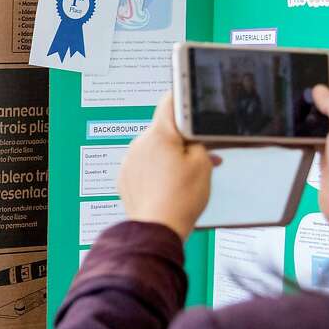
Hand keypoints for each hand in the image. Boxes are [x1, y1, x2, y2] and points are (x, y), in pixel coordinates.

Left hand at [118, 93, 218, 240]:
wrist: (157, 230)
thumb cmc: (180, 200)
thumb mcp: (203, 164)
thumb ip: (199, 142)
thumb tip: (193, 138)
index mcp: (159, 134)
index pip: (170, 102)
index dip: (184, 98)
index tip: (191, 98)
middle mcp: (139, 144)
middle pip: (164, 131)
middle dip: (183, 140)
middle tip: (202, 156)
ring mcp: (129, 161)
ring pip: (154, 150)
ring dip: (170, 158)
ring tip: (186, 178)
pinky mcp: (125, 178)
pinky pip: (144, 167)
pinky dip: (157, 172)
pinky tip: (170, 187)